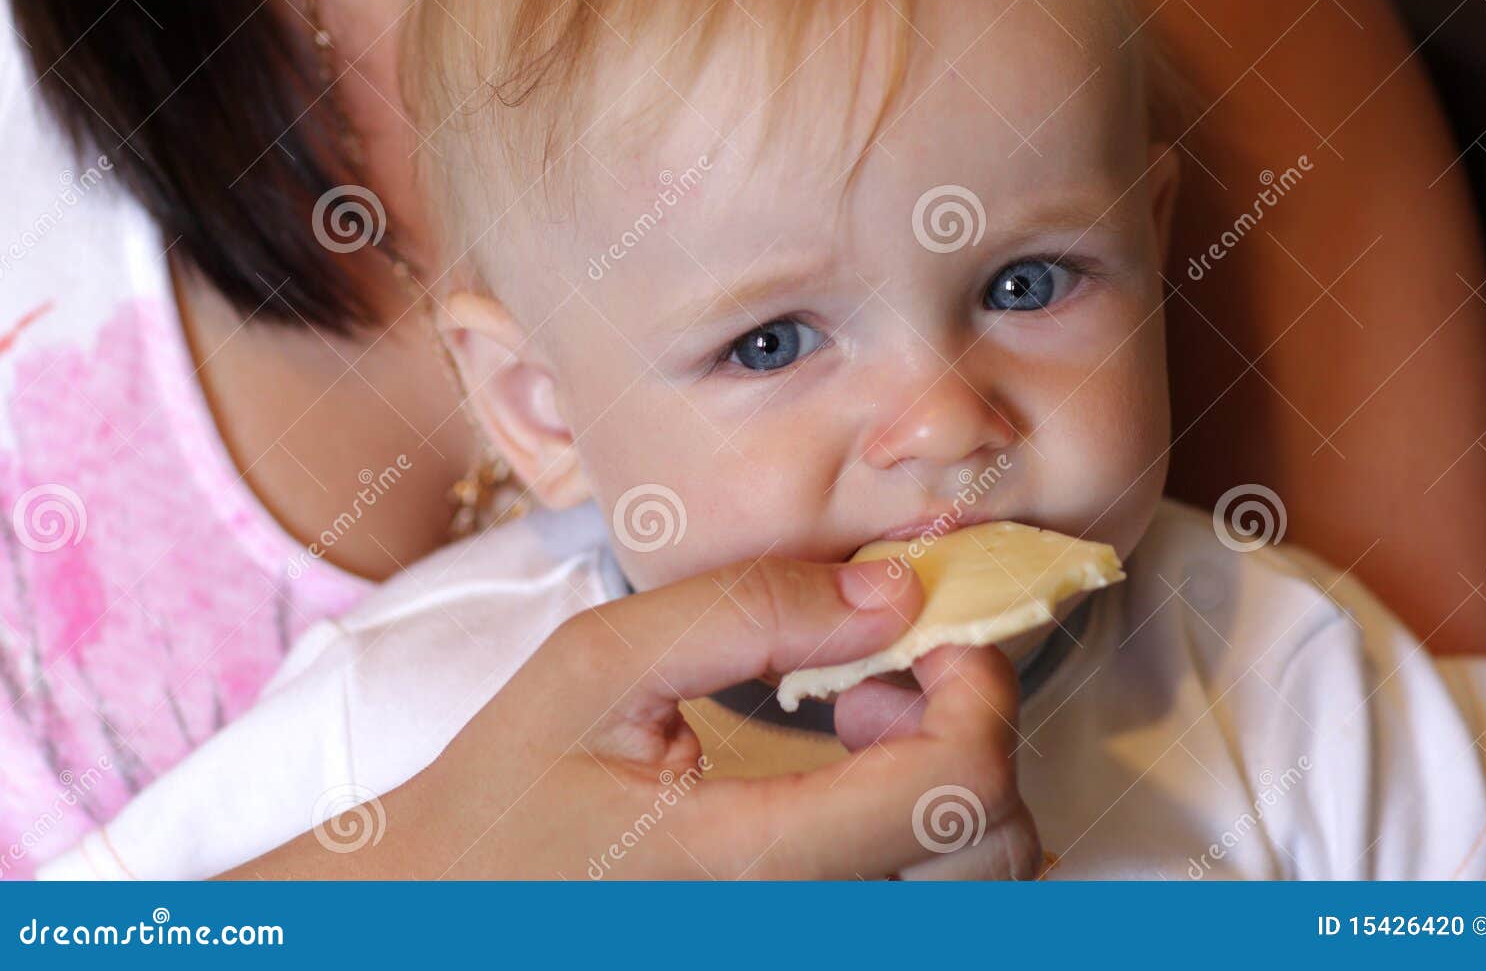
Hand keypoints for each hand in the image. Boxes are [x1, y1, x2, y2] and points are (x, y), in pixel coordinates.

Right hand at [228, 555, 1038, 879]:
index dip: (980, 692)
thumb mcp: (596, 668)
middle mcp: (802, 932)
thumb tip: (890, 591)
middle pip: (997, 850)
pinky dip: (927, 835)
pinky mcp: (803, 945)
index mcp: (755, 871)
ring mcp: (807, 949)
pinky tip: (844, 786)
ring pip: (983, 888)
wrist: (447, 913)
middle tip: (888, 677)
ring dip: (955, 786)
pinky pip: (929, 905)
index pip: (956, 791)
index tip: (935, 635)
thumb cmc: (505, 796)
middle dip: (974, 733)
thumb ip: (746, 613)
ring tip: (857, 728)